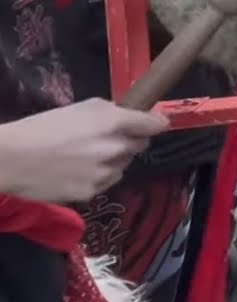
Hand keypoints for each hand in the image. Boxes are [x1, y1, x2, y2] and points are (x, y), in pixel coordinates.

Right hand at [0, 99, 168, 202]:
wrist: (11, 159)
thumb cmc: (42, 127)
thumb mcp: (80, 108)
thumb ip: (110, 112)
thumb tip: (129, 116)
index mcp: (112, 122)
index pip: (152, 124)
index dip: (156, 123)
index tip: (157, 123)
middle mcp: (114, 148)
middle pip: (140, 145)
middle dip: (130, 140)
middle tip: (109, 138)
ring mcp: (104, 173)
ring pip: (124, 165)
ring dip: (114, 160)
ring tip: (87, 156)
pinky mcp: (92, 193)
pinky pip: (107, 182)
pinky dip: (100, 176)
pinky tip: (78, 171)